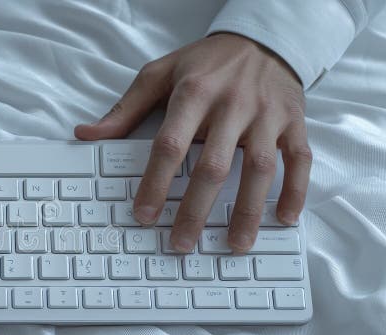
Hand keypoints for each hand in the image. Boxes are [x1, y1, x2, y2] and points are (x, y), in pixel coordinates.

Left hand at [75, 33, 310, 252]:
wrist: (262, 38)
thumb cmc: (205, 63)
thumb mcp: (159, 74)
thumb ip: (125, 109)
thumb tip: (86, 134)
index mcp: (194, 93)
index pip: (170, 145)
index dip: (155, 183)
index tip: (144, 215)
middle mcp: (233, 104)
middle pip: (213, 165)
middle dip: (196, 210)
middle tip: (182, 243)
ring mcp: (267, 114)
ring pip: (259, 168)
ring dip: (248, 210)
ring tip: (235, 244)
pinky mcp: (293, 121)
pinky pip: (299, 158)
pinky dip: (295, 190)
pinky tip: (284, 219)